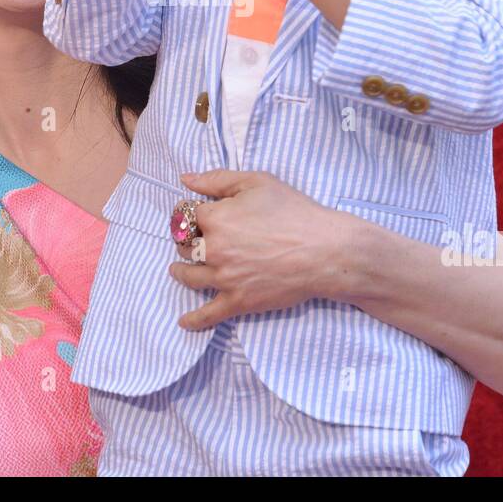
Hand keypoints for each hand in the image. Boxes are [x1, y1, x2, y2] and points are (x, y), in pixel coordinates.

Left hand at [169, 169, 349, 329]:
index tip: (192, 213)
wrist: (323, 250)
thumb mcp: (256, 182)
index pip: (186, 214)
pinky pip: (208, 314)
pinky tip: (184, 322)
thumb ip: (217, 180)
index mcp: (216, 218)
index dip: (188, 211)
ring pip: (189, 276)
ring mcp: (224, 278)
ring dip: (180, 271)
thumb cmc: (293, 211)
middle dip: (186, 240)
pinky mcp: (239, 301)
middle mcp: (214, 249)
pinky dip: (194, 320)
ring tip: (178, 270)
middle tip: (192, 239)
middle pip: (185, 246)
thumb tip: (185, 180)